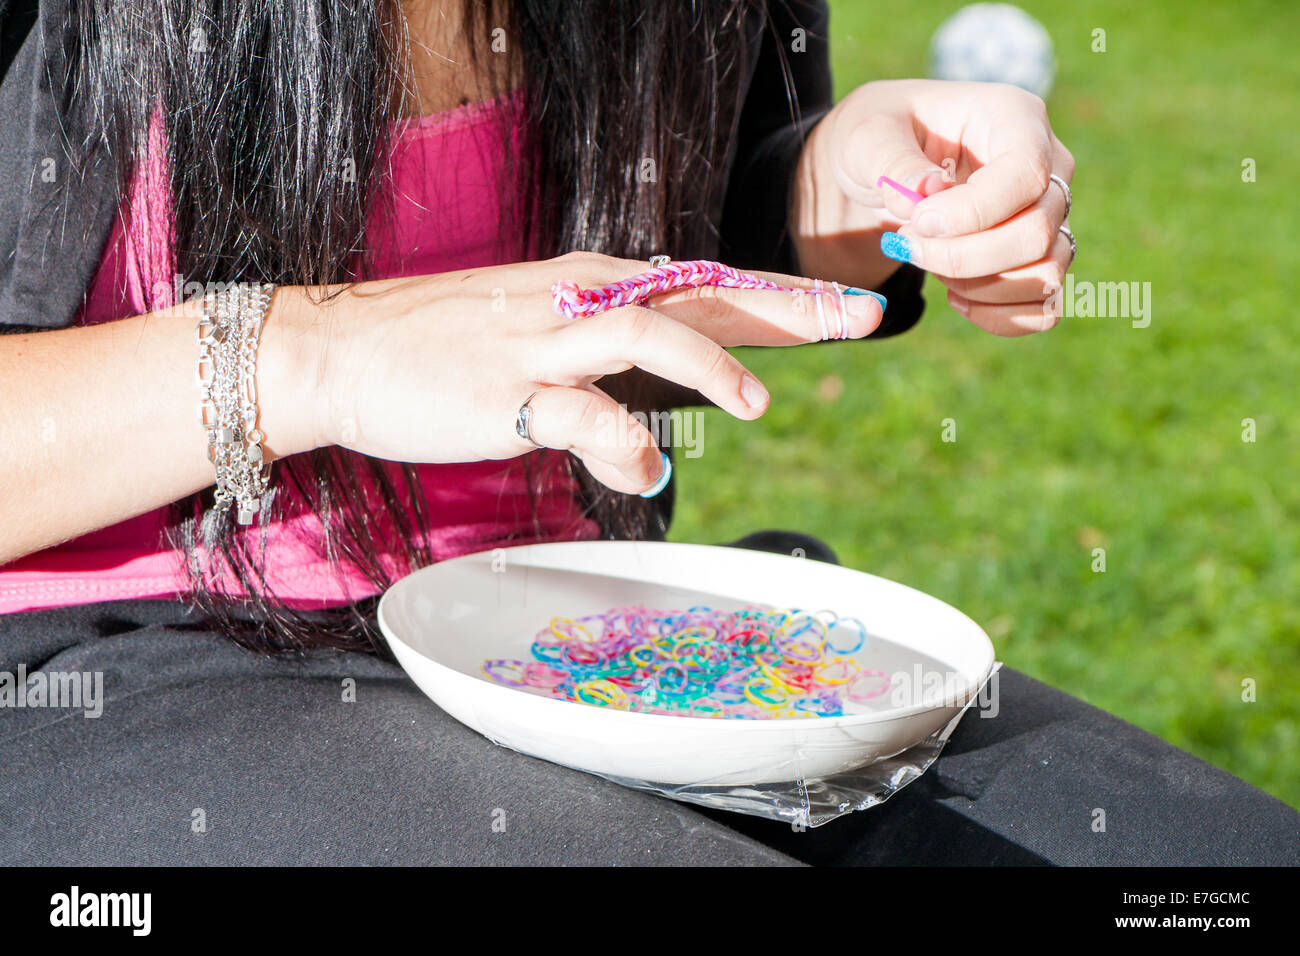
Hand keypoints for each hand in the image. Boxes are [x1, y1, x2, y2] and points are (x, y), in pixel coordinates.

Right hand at [294, 252, 884, 494]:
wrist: (341, 351)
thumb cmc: (444, 349)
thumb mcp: (542, 341)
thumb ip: (608, 376)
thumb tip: (656, 440)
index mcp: (594, 283)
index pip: (708, 284)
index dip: (786, 298)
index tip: (851, 309)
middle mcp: (579, 298)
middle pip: (703, 290)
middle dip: (790, 306)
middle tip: (864, 318)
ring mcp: (543, 341)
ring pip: (648, 331)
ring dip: (712, 365)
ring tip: (758, 406)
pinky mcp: (508, 391)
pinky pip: (583, 415)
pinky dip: (624, 446)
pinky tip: (643, 473)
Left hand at [793, 79, 1074, 336]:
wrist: (880, 169)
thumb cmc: (877, 140)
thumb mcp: (867, 137)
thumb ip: (893, 162)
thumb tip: (928, 191)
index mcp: (1014, 118)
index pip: (1026, 174)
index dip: (974, 212)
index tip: (917, 222)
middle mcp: (1048, 166)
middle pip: (1038, 232)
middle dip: (963, 257)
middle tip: (907, 246)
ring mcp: (1050, 216)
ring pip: (1045, 273)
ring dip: (978, 287)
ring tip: (928, 262)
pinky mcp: (1038, 259)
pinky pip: (1043, 309)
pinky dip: (998, 317)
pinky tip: (954, 298)